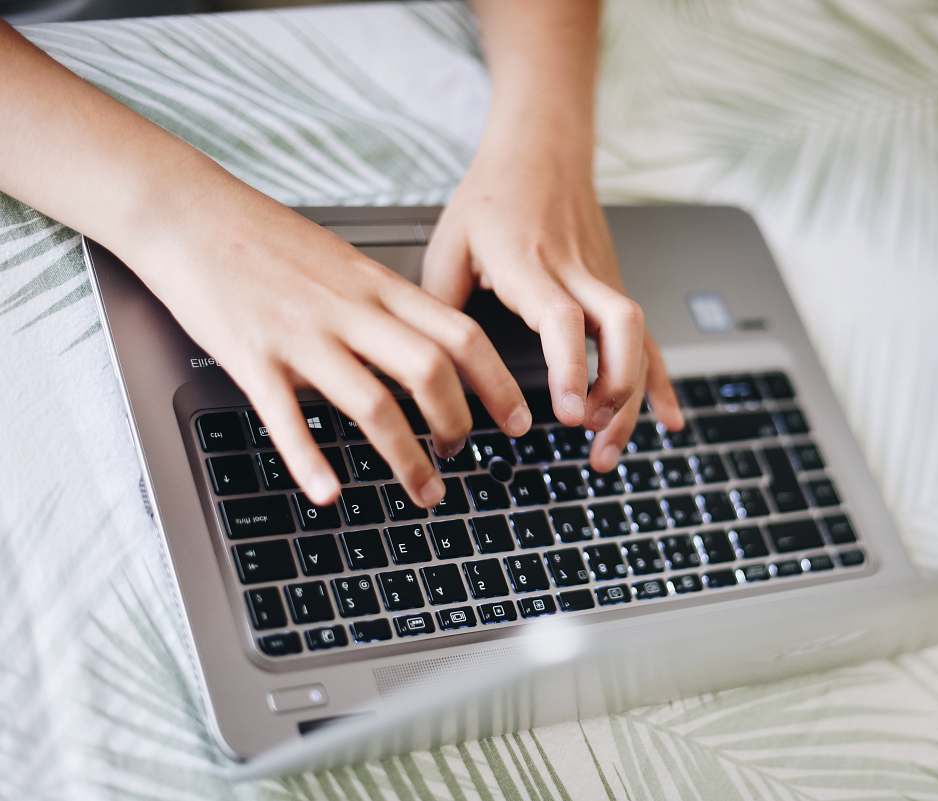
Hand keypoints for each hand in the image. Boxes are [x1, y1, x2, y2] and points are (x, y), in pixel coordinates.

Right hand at [128, 174, 532, 507]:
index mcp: (378, 286)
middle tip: (464, 455)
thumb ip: (387, 304)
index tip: (518, 420)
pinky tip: (329, 494)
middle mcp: (350, 310)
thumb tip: (429, 346)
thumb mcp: (346, 262)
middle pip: (431, 371)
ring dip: (406, 458)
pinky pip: (286, 418)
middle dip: (459, 423)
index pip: (462, 334)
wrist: (189, 212)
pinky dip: (310, 461)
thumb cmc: (267, 240)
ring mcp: (302, 334)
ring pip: (373, 403)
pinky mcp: (252, 356)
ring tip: (424, 491)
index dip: (499, 383)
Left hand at [422, 122, 682, 472]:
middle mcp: (574, 270)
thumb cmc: (492, 195)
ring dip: (630, 399)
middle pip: (618, 329)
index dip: (570, 367)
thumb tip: (431, 368)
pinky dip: (659, 382)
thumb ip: (442, 306)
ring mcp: (603, 278)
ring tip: (605, 450)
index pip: (562, 316)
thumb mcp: (449, 242)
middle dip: (612, 390)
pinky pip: (648, 338)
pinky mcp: (615, 286)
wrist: (542, 148)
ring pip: (638, 339)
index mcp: (528, 261)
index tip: (566, 412)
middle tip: (587, 436)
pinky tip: (666, 420)